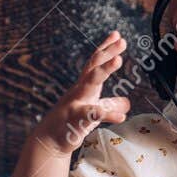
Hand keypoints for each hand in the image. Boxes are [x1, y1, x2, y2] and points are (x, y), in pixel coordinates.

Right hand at [32, 30, 131, 154]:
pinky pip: (92, 114)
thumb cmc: (71, 124)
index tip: (116, 35)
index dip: (105, 48)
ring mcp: (76, 103)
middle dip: (107, 53)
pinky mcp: (76, 120)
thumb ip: (110, 105)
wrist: (50, 141)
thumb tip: (126, 104)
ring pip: (90, 82)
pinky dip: (108, 114)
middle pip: (93, 67)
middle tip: (121, 41)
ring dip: (104, 69)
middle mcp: (80, 91)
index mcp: (84, 87)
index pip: (95, 63)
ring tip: (118, 60)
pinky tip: (121, 116)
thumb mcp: (94, 112)